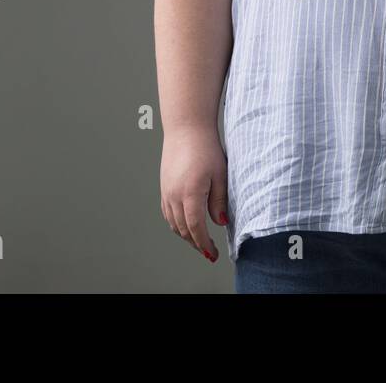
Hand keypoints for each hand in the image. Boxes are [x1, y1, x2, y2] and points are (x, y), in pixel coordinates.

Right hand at [159, 124, 228, 263]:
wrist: (186, 130)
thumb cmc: (206, 149)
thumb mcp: (220, 174)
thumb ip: (220, 200)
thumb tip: (220, 223)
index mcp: (190, 194)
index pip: (195, 228)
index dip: (204, 244)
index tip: (212, 254)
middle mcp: (174, 196)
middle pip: (183, 230)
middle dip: (196, 244)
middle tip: (209, 253)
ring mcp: (167, 192)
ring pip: (174, 224)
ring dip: (186, 236)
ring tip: (200, 242)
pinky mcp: (164, 188)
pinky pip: (168, 214)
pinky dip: (177, 225)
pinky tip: (187, 225)